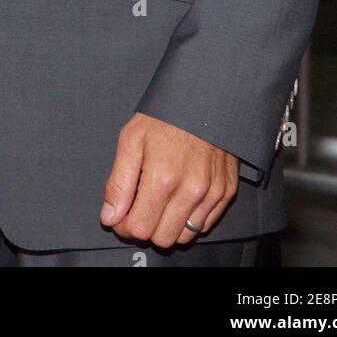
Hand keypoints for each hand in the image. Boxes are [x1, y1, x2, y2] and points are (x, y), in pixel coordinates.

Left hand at [100, 112, 238, 246]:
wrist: (204, 97)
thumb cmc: (165, 116)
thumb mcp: (131, 139)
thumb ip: (118, 183)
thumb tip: (110, 217)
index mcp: (162, 178)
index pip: (140, 228)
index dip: (124, 226)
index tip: (121, 215)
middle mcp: (191, 190)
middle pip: (162, 239)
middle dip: (146, 227)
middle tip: (139, 207)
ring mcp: (212, 193)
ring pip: (185, 236)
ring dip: (169, 226)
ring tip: (161, 201)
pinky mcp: (226, 191)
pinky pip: (205, 225)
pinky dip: (190, 218)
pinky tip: (180, 197)